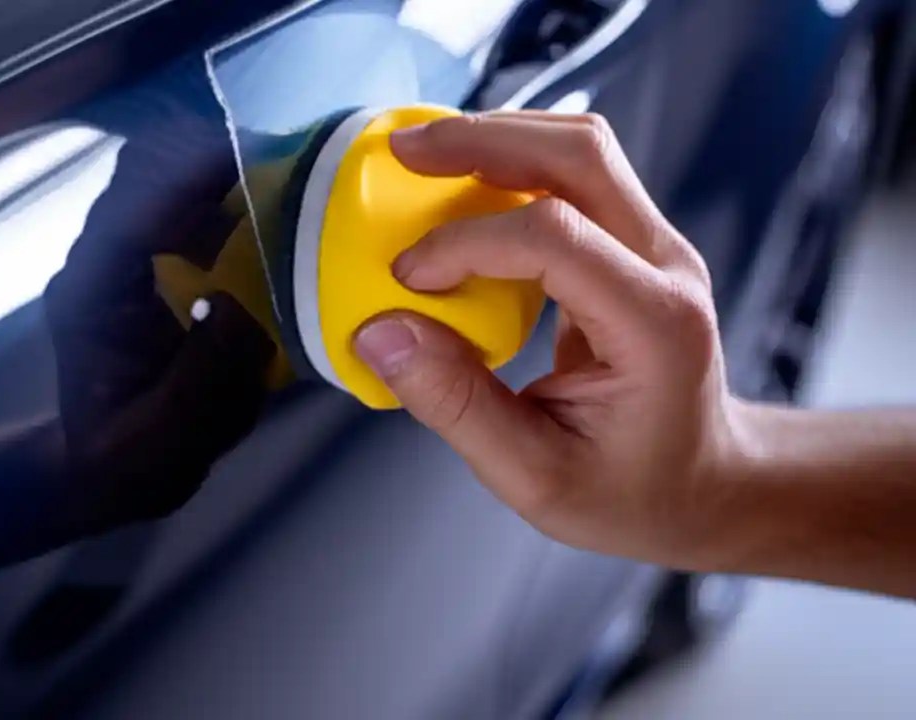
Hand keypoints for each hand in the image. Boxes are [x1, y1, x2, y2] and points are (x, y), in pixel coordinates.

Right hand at [353, 111, 741, 569]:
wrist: (704, 486)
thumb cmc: (630, 493)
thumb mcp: (532, 477)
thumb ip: (455, 404)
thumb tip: (380, 334)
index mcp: (652, 325)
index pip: (554, 238)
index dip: (466, 244)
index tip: (406, 278)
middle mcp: (666, 266)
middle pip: (580, 155)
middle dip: (482, 141)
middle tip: (402, 150)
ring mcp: (657, 246)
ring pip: (580, 148)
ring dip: (496, 140)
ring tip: (422, 154)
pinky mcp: (634, 243)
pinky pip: (573, 176)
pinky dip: (510, 165)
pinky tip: (461, 184)